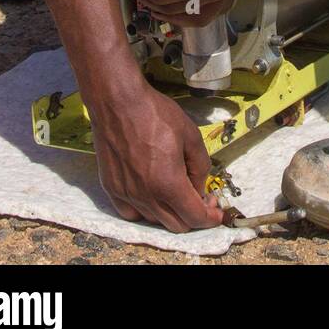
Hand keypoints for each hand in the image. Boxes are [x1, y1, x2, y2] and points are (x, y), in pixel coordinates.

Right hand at [90, 76, 222, 230]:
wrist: (118, 102)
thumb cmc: (156, 114)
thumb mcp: (191, 135)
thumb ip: (200, 166)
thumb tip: (200, 187)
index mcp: (168, 183)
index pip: (194, 217)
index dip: (210, 218)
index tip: (216, 210)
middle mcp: (146, 196)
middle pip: (176, 225)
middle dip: (194, 216)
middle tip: (201, 198)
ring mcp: (126, 194)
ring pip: (154, 220)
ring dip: (171, 213)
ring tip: (177, 192)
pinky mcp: (111, 188)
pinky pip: (131, 213)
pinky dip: (146, 211)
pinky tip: (152, 193)